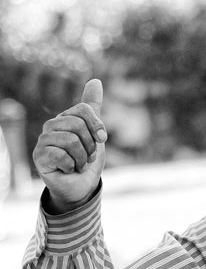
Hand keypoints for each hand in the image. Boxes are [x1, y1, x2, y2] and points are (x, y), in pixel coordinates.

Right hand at [33, 79, 106, 212]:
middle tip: (87, 157)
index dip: (97, 125)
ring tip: (78, 164)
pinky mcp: (39, 156)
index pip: (83, 110)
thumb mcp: (95, 134)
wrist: (80, 188)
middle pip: (77, 125)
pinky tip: (68, 169)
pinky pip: (61, 155)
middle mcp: (52, 126)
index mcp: (65, 118)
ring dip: (82, 159)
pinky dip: (71, 166)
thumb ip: (93, 110)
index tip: (102, 138)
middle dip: (90, 146)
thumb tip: (95, 81)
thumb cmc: (86, 161)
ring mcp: (43, 140)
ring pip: (71, 141)